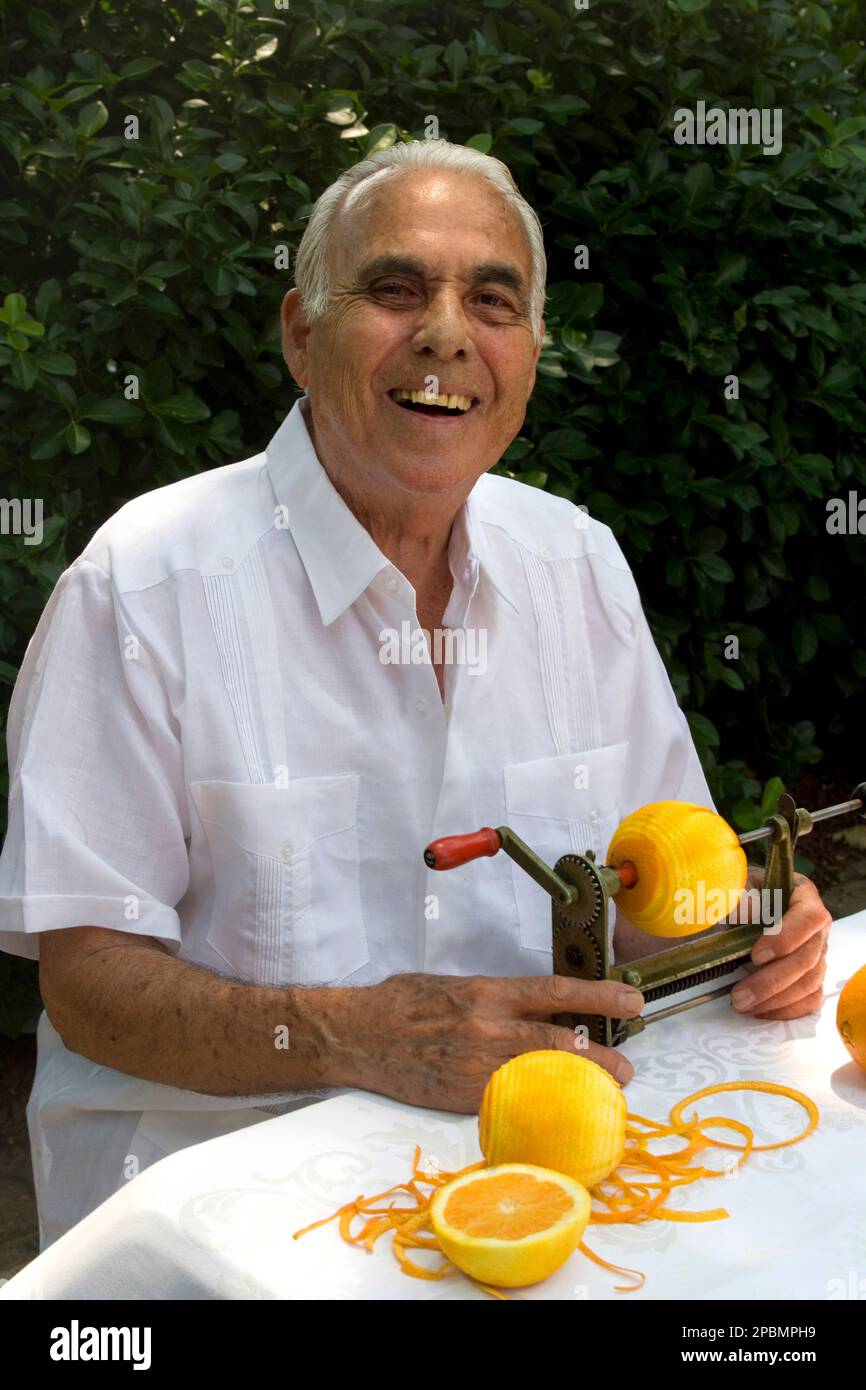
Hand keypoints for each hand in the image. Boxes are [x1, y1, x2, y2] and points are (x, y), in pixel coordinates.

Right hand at [324, 972, 643, 1112]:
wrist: (358, 1034)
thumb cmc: (402, 1003)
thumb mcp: (454, 984)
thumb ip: (496, 997)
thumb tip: (538, 1006)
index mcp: (487, 992)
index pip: (556, 992)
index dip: (599, 996)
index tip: (631, 999)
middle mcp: (487, 1028)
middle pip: (560, 1042)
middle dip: (602, 1056)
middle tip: (627, 1067)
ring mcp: (476, 1066)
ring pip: (543, 1077)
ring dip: (579, 1085)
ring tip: (604, 1092)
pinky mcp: (464, 1097)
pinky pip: (512, 1104)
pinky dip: (539, 1107)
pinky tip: (556, 1112)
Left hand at [731, 872, 830, 1019]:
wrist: (733, 912)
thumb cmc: (737, 896)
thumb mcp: (733, 888)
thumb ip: (737, 896)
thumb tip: (747, 908)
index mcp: (803, 896)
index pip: (809, 917)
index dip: (786, 939)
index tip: (756, 955)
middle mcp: (817, 927)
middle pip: (807, 958)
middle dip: (771, 981)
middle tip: (739, 995)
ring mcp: (817, 955)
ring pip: (809, 983)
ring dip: (775, 999)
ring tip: (742, 1004)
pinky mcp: (811, 978)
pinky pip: (809, 1000)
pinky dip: (785, 1010)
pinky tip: (759, 1010)